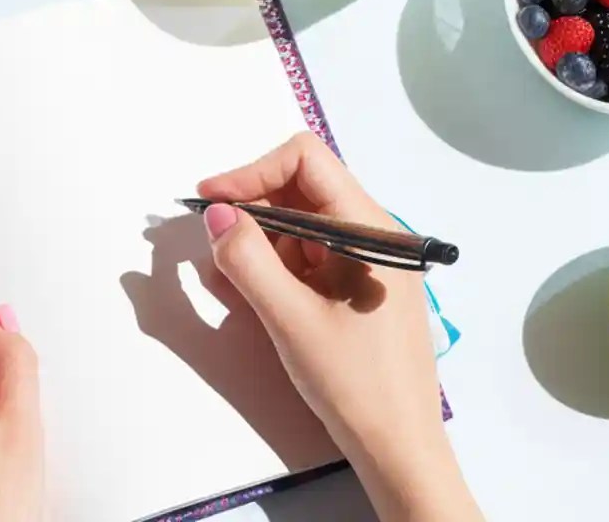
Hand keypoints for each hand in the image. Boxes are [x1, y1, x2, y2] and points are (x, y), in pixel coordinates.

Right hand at [197, 133, 480, 521]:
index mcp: (369, 228)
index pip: (306, 161)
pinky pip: (310, 261)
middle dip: (251, 210)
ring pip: (301, 228)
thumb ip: (247, 259)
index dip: (252, 172)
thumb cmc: (353, 382)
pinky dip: (276, 269)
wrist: (398, 447)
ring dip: (259, 243)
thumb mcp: (289, 319)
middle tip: (210, 243)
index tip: (210, 202)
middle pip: (302, 191)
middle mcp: (372, 235)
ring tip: (225, 277)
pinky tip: (249, 292)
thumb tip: (216, 213)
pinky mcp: (357, 291)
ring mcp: (367, 264)